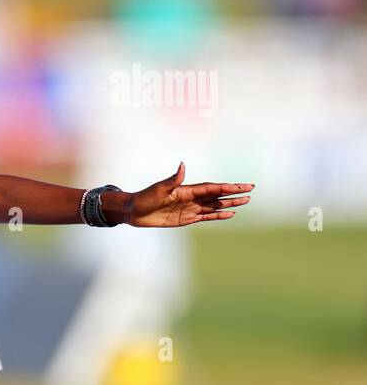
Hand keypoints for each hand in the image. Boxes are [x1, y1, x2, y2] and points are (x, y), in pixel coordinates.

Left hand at [121, 162, 252, 226]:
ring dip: (229, 204)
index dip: (227, 187)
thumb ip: (173, 179)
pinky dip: (218, 216)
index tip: (241, 186)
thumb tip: (183, 165)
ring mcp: (190, 209)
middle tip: (251, 190)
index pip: (212, 188)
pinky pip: (206, 217)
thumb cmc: (145, 198)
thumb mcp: (159, 189)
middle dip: (234, 193)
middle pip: (217, 195)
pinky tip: (230, 214)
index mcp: (187, 190)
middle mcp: (191, 198)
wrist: (134, 211)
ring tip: (246, 201)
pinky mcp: (186, 219)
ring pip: (215, 206)